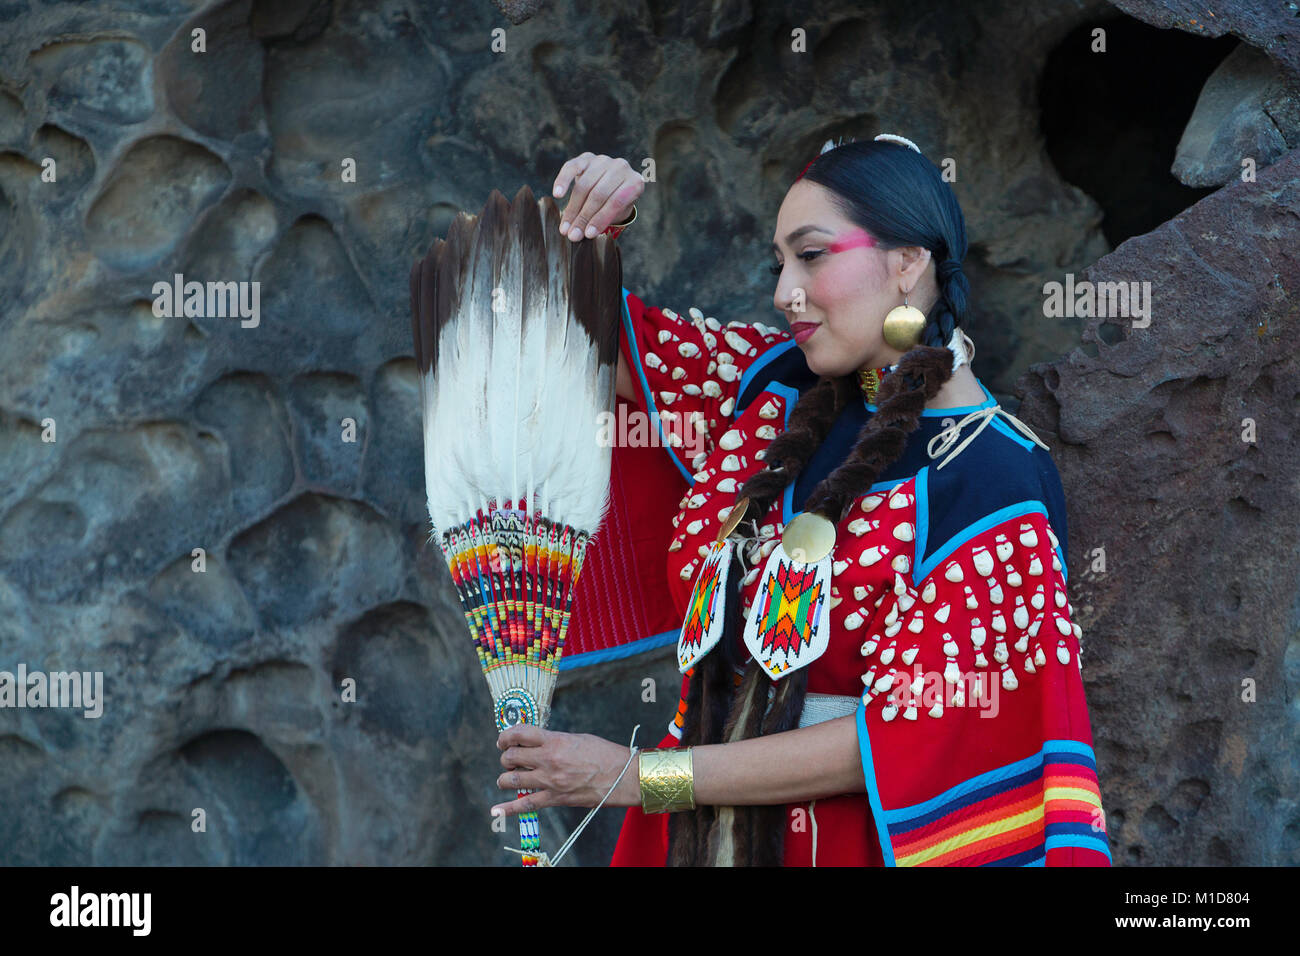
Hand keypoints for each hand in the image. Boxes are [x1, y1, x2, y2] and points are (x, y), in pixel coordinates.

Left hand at [491, 725, 639, 816]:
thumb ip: (554, 739)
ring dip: (505, 778)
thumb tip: (536, 742)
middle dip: (506, 757)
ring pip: (511, 779)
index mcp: (555, 739)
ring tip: (508, 778)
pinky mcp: (555, 798)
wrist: (622, 776)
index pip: (519, 733)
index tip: (504, 739)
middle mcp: (548, 759)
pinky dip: (507, 809)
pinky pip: (525, 804)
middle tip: (509, 759)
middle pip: (511, 756)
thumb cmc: (604, 753)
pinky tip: (496, 811)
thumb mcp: (577, 738)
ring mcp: (550, 780)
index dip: (506, 736)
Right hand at [551, 153, 643, 241]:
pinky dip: (563, 181)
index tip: (588, 235)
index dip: (601, 219)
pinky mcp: (586, 157)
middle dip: (584, 217)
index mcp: (635, 182)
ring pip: (584, 185)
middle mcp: (621, 167)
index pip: (616, 202)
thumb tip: (584, 234)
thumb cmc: (617, 202)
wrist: (614, 183)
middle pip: (598, 194)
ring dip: (572, 209)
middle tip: (573, 235)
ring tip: (565, 227)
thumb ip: (607, 220)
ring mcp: (603, 160)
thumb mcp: (619, 212)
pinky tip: (557, 195)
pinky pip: (571, 168)